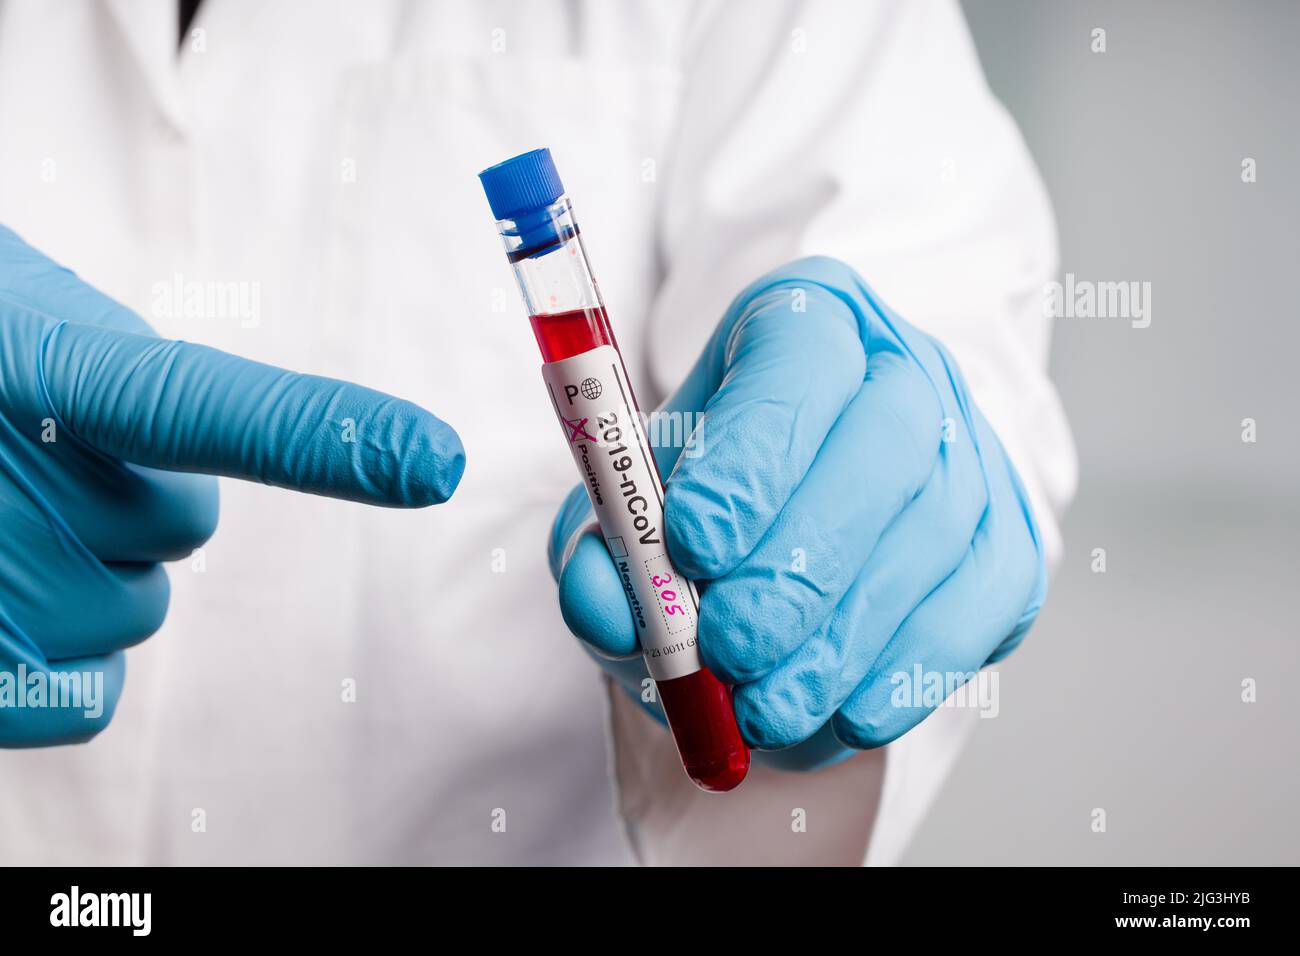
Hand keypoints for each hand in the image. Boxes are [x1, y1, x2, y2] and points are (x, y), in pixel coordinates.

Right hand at [0, 226, 463, 745]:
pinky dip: (58, 672)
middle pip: (171, 526)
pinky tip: (26, 630)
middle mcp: (23, 478)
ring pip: (127, 602)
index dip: (324, 433)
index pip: (205, 407)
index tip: (435, 461)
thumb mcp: (27, 332)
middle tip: (21, 449)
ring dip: (75, 565)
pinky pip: (73, 693)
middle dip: (118, 495)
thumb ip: (110, 387)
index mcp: (46, 370)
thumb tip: (161, 466)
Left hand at [549, 257, 1044, 767]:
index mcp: (808, 324)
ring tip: (762, 707)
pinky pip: (977, 612)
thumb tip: (603, 600)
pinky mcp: (1006, 548)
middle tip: (730, 645)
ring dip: (842, 641)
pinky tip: (842, 714)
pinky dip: (906, 675)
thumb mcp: (628, 515)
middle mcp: (906, 372)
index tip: (693, 543)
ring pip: (931, 541)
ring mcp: (972, 459)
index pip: (799, 358)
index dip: (752, 451)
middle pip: (884, 447)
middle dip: (802, 561)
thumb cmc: (706, 508)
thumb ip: (603, 551)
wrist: (783, 544)